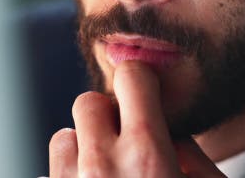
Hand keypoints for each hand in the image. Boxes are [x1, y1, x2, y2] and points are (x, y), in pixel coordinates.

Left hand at [48, 61, 226, 176]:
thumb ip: (192, 155)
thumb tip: (172, 133)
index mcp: (147, 157)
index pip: (133, 77)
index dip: (141, 81)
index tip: (146, 94)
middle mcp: (102, 167)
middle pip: (89, 102)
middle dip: (108, 116)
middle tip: (128, 144)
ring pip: (65, 137)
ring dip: (85, 149)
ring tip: (110, 174)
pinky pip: (53, 171)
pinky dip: (72, 175)